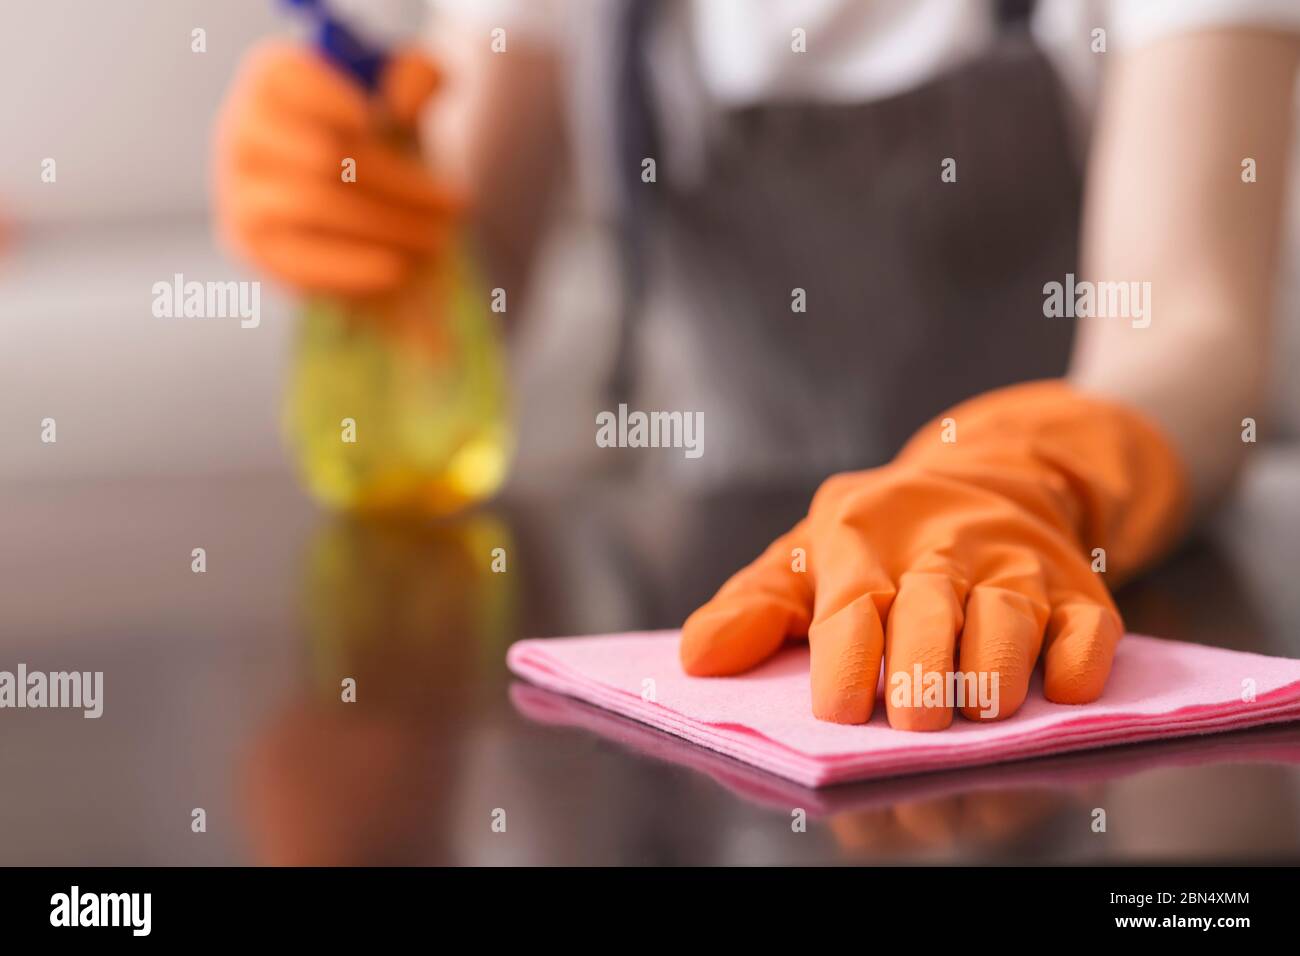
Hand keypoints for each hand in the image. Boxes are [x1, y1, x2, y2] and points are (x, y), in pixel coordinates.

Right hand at [214, 41, 462, 295]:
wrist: (359, 210)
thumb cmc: (383, 140)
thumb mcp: (405, 100)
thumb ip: (416, 77)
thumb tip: (407, 97)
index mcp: (274, 79)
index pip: (288, 77)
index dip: (330, 98)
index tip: (377, 122)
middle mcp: (244, 129)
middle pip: (321, 151)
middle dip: (398, 181)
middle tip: (456, 205)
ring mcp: (240, 188)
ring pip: (315, 204)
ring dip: (387, 225)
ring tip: (439, 239)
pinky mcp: (250, 242)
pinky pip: (300, 258)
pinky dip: (354, 266)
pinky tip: (399, 271)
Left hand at [680, 382, 1186, 728]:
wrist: (994, 470)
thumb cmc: (884, 536)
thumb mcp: (810, 553)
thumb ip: (755, 608)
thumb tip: (696, 661)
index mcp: (863, 540)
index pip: (851, 606)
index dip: (845, 661)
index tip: (837, 711)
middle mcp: (942, 549)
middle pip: (931, 617)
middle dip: (922, 674)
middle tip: (911, 726)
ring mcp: (1015, 567)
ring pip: (1010, 621)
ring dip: (998, 671)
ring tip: (980, 712)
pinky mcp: (1078, 589)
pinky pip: (1088, 627)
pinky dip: (1080, 660)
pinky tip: (1065, 687)